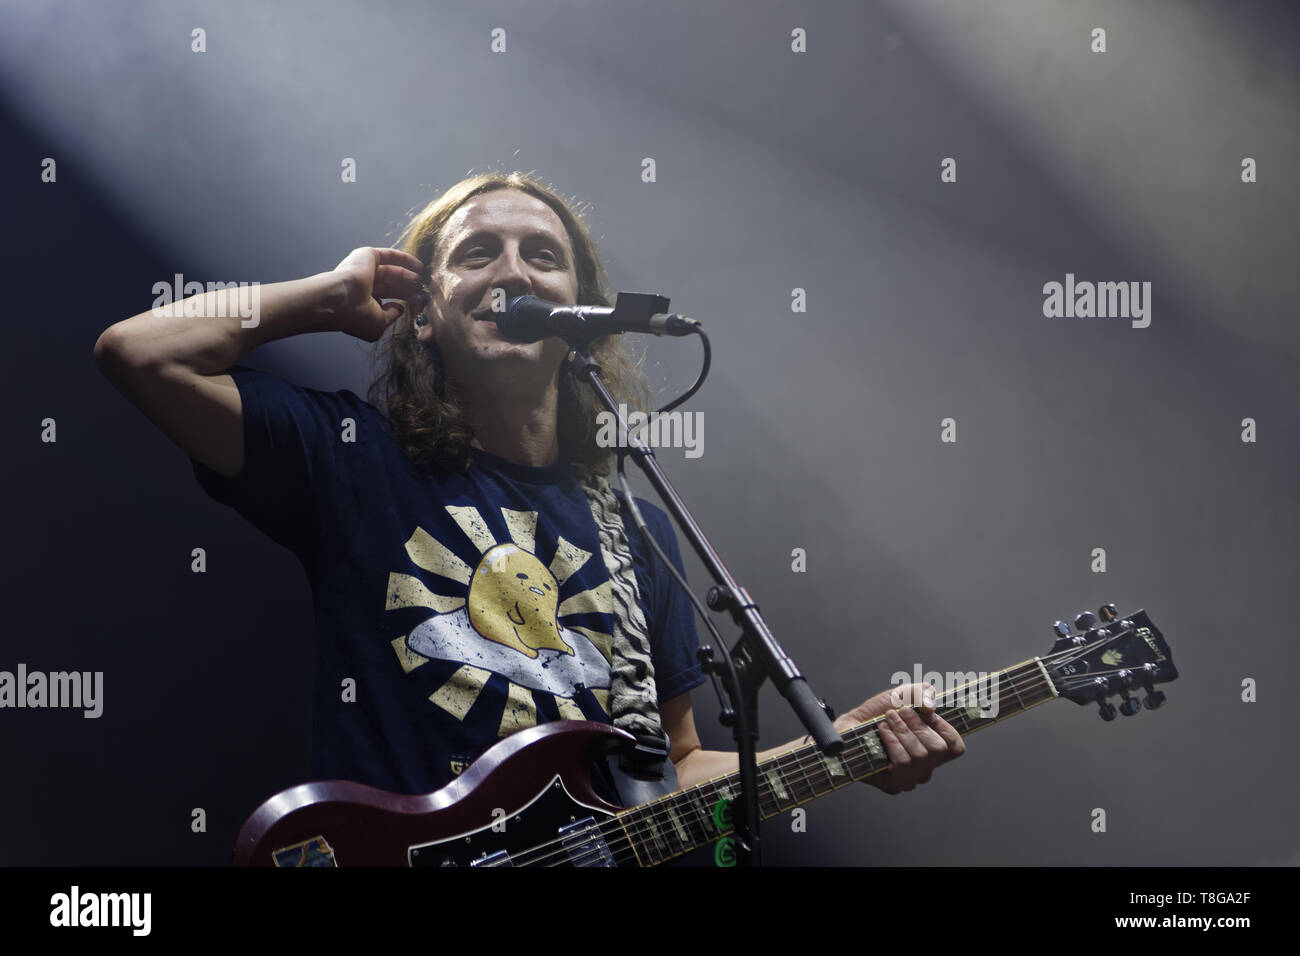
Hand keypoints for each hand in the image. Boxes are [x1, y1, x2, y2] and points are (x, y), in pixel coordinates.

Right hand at [329, 246, 427, 341]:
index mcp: (361, 303)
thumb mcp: (378, 324)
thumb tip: (400, 308)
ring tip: (423, 280)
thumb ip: (391, 317)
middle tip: (423, 292)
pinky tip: (419, 266)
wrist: (338, 299)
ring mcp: (363, 270)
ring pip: (391, 271)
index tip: (418, 305)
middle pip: (391, 285)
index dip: (403, 302)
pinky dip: (405, 259)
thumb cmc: (355, 316)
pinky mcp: (366, 256)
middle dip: (407, 288)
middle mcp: (361, 286)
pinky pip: (389, 255)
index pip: (386, 300)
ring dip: (408, 275)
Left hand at [835, 683, 964, 794]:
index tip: (927, 712)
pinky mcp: (893, 785)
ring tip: (888, 719)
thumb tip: (931, 706)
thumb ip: (921, 693)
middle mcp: (925, 767)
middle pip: (938, 749)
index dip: (945, 727)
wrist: (848, 727)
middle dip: (917, 725)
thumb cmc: (876, 714)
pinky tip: (882, 731)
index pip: (955, 748)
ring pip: (919, 756)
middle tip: (900, 712)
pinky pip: (902, 763)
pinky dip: (892, 741)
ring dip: (902, 730)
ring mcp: (910, 778)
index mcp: (932, 750)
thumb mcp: (901, 696)